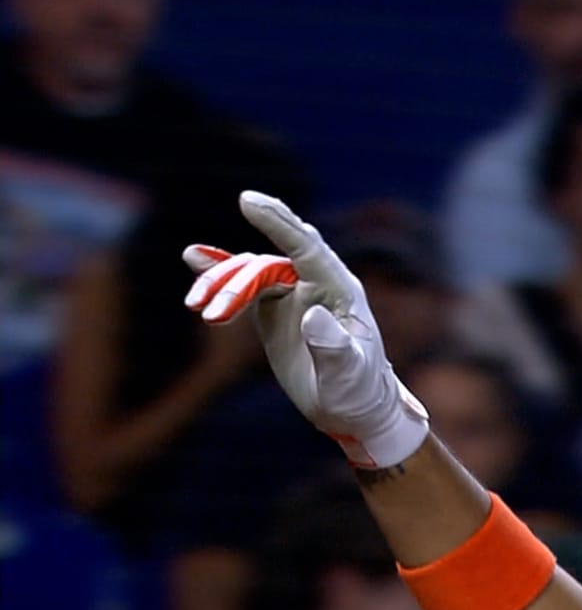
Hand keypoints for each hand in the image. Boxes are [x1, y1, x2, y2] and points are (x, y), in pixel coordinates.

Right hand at [181, 191, 428, 468]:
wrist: (354, 408)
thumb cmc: (359, 390)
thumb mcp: (349, 374)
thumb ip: (333, 347)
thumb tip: (311, 315)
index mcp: (341, 290)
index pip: (308, 248)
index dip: (279, 223)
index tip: (248, 201)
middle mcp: (317, 283)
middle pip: (269, 263)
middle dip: (236, 279)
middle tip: (209, 311)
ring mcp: (294, 293)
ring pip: (251, 273)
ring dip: (222, 284)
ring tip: (197, 308)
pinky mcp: (275, 307)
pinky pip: (245, 284)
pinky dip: (220, 273)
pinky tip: (193, 258)